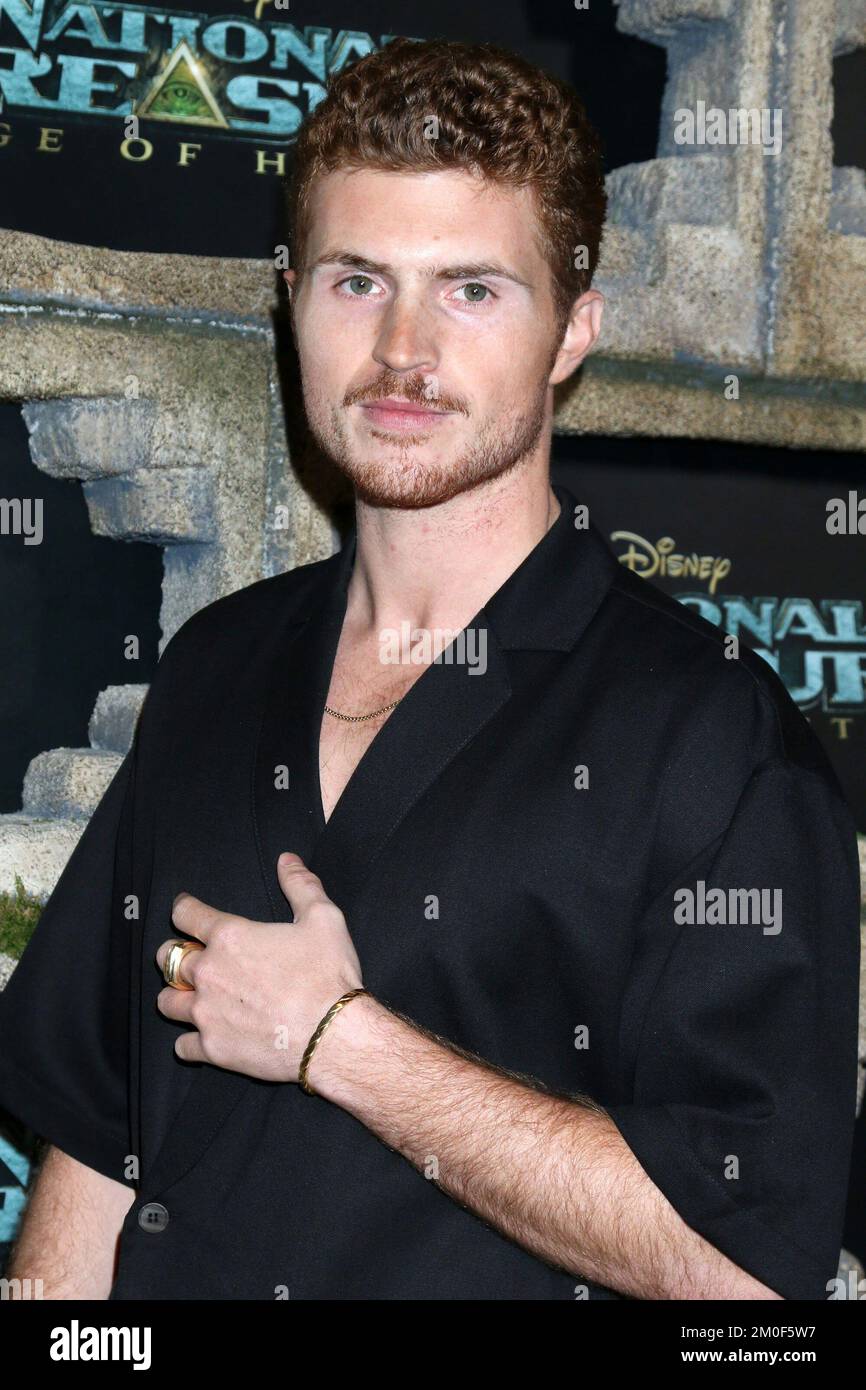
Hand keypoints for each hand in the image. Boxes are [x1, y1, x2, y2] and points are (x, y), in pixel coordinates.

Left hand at [155, 853, 363, 1081]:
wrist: (335, 1035)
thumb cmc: (329, 974)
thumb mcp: (323, 918)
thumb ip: (300, 884)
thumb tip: (286, 859)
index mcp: (230, 936)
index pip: (185, 914)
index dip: (183, 908)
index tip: (185, 909)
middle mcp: (209, 973)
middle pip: (167, 958)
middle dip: (175, 954)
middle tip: (191, 957)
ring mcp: (207, 1013)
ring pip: (167, 1002)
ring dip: (177, 996)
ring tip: (192, 997)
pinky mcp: (213, 1049)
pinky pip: (183, 1046)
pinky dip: (190, 1040)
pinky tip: (206, 1035)